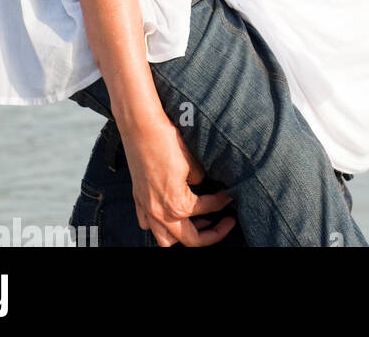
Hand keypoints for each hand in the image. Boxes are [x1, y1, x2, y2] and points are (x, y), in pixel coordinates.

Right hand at [121, 111, 236, 246]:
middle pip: (188, 239)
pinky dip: (161, 225)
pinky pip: (148, 224)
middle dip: (210, 234)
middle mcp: (159, 213)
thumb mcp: (192, 161)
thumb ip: (200, 179)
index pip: (207, 209)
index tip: (230, 195)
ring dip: (182, 235)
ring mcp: (146, 209)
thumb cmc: (166, 142)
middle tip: (224, 224)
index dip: (222, 202)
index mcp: (176, 204)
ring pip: (165, 239)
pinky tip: (170, 213)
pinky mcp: (138, 200)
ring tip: (198, 223)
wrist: (141, 128)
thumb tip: (201, 184)